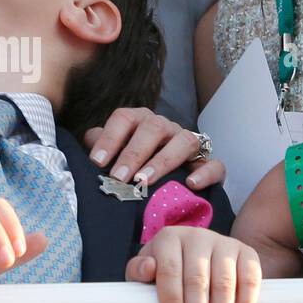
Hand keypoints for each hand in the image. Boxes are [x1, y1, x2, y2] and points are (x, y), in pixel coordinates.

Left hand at [84, 107, 225, 190]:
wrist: (168, 180)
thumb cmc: (133, 164)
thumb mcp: (114, 153)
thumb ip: (99, 146)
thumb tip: (88, 146)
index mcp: (140, 120)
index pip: (124, 118)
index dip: (109, 138)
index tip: (97, 162)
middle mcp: (165, 126)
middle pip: (152, 128)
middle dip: (133, 153)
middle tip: (118, 177)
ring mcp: (189, 142)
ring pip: (184, 140)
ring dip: (163, 160)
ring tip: (145, 180)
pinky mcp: (208, 163)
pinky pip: (214, 163)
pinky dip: (205, 172)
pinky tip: (190, 184)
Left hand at [126, 227, 260, 302]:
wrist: (202, 253)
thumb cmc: (170, 266)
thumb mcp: (148, 266)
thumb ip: (139, 270)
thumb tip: (147, 268)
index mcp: (169, 238)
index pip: (170, 270)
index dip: (172, 300)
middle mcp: (198, 236)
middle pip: (198, 280)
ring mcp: (225, 243)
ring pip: (224, 284)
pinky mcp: (247, 253)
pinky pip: (250, 282)